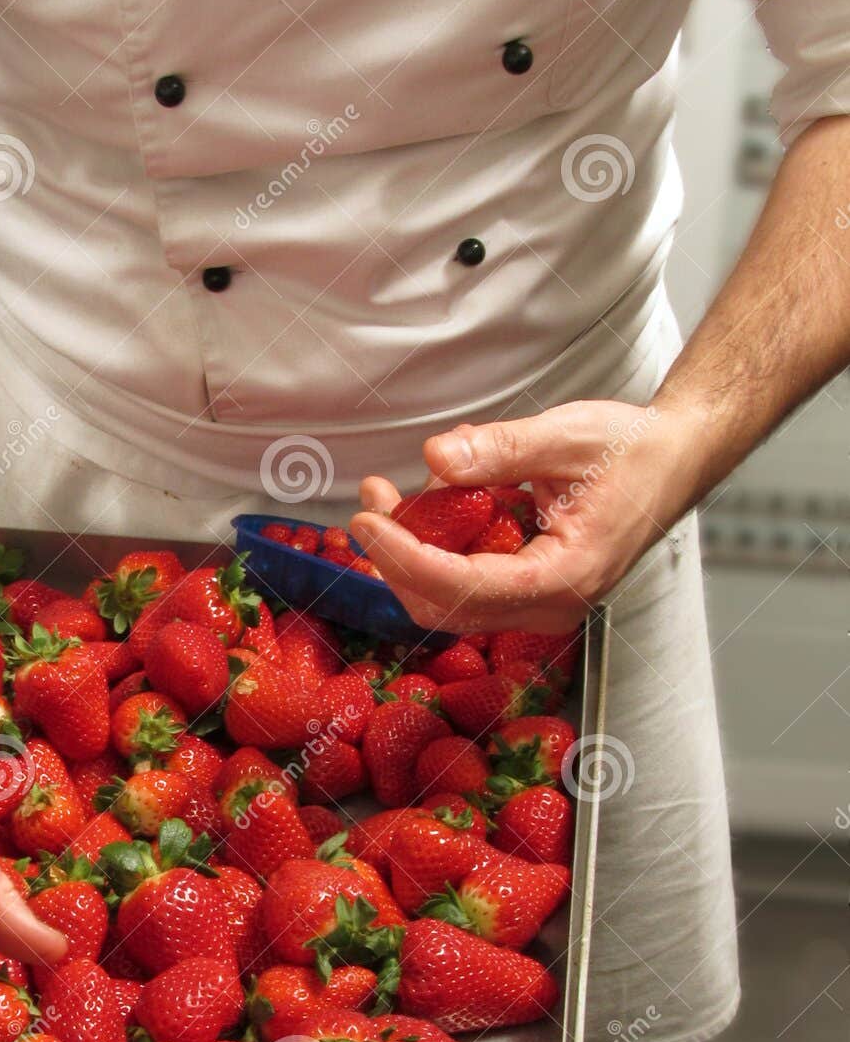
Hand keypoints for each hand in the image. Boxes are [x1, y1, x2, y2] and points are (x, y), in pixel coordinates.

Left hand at [350, 399, 699, 633]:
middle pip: (446, 605)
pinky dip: (434, 547)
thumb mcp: (566, 436)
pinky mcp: (525, 589)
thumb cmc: (633, 449)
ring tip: (385, 494)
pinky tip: (424, 502)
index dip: (406, 557)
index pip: (465, 586)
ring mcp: (537, 603)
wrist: (674, 460)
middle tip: (370, 500)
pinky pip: (464, 583)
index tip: (369, 521)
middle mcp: (550, 604)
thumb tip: (436, 457)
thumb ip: (500, 450)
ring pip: (448, 599)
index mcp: (567, 576)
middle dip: (396, 555)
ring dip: (409, 551)